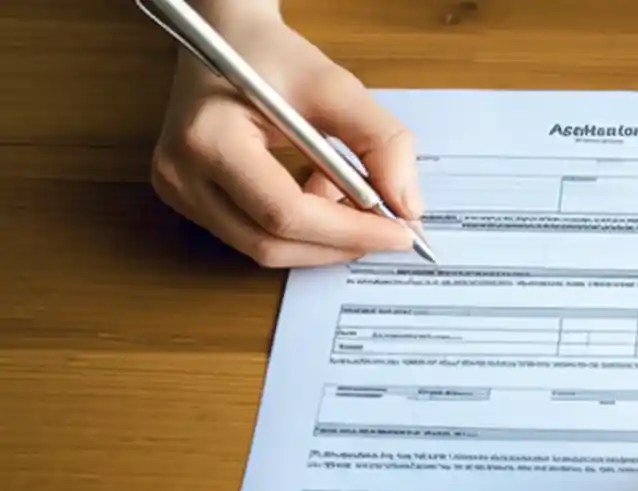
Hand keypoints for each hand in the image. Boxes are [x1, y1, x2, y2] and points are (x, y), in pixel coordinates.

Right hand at [151, 9, 421, 266]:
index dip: (349, 231)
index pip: (285, 212)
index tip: (401, 233)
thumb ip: (381, 142)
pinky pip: (254, 236)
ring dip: (323, 240)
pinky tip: (325, 198)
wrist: (228, 41)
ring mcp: (178, 192)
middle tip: (391, 232)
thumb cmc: (273, 57)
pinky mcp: (188, 201)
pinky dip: (302, 231)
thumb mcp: (335, 87)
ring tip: (358, 205)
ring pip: (264, 249)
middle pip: (272, 243)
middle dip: (340, 244)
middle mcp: (181, 174)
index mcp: (209, 138)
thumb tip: (407, 206)